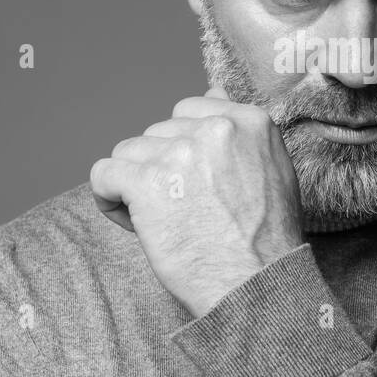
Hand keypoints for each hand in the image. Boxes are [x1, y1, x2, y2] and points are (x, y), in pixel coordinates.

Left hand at [89, 87, 305, 317]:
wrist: (256, 284)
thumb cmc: (265, 238)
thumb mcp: (272, 170)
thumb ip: (240, 133)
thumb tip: (211, 92)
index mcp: (249, 121)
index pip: (189, 112)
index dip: (183, 149)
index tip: (193, 182)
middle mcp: (215, 128)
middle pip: (157, 132)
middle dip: (159, 168)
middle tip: (180, 209)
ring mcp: (179, 153)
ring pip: (129, 151)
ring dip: (135, 184)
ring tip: (160, 220)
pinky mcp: (147, 182)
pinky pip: (104, 174)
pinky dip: (109, 197)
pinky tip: (131, 220)